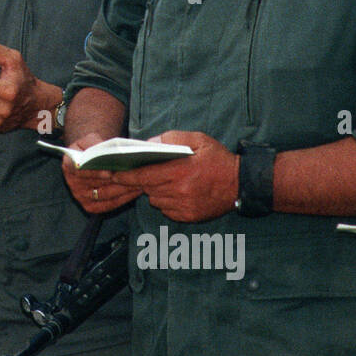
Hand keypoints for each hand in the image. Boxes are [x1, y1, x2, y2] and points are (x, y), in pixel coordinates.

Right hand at [64, 131, 143, 213]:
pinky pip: (109, 205)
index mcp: (68, 165)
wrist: (89, 159)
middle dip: (116, 180)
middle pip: (96, 184)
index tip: (110, 172)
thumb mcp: (90, 139)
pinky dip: (124, 199)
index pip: (81, 170)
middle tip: (133, 177)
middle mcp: (72, 183)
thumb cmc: (92, 148)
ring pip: (105, 195)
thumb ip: (94, 142)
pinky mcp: (90, 207)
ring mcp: (80, 197)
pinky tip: (136, 191)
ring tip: (139, 182)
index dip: (96, 172)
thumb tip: (106, 151)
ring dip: (123, 190)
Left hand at [107, 131, 237, 222]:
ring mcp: (183, 207)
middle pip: (147, 188)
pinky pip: (166, 210)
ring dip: (156, 191)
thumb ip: (171, 138)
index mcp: (179, 171)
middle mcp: (179, 191)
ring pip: (156, 200)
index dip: (126, 176)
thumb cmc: (218, 159)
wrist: (241, 184)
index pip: (143, 176)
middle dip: (142, 181)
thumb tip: (148, 143)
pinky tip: (179, 192)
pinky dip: (167, 202)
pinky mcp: (188, 217)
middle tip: (145, 173)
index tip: (114, 174)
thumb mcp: (198, 140)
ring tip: (170, 181)